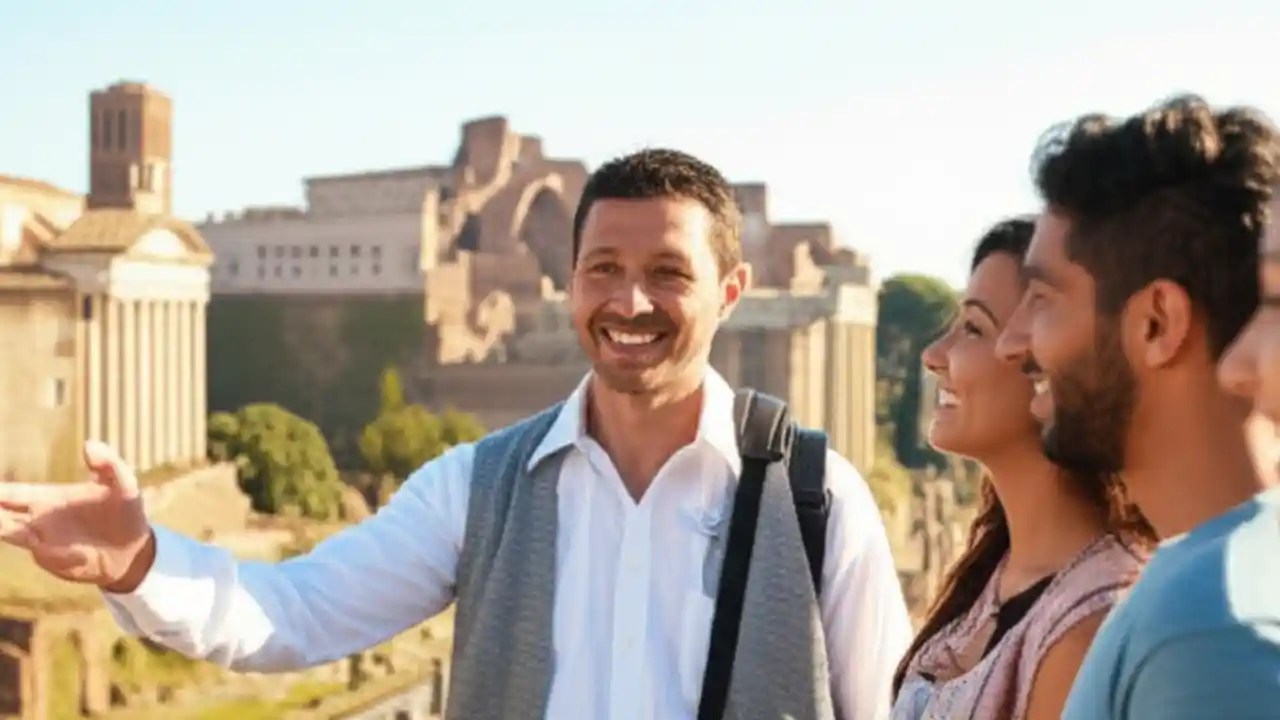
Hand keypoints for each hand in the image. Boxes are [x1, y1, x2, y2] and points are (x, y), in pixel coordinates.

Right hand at [0, 440, 155, 592]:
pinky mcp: (54, 561)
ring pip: (11, 534)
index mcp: (48, 498)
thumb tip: (90, 444)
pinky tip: (62, 547)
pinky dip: (51, 551)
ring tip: (15, 524)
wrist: (133, 551)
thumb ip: (109, 464)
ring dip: (5, 528)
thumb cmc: (125, 512)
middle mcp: (39, 520)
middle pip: (1, 514)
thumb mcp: (124, 484)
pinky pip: (44, 554)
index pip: (11, 493)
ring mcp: (42, 542)